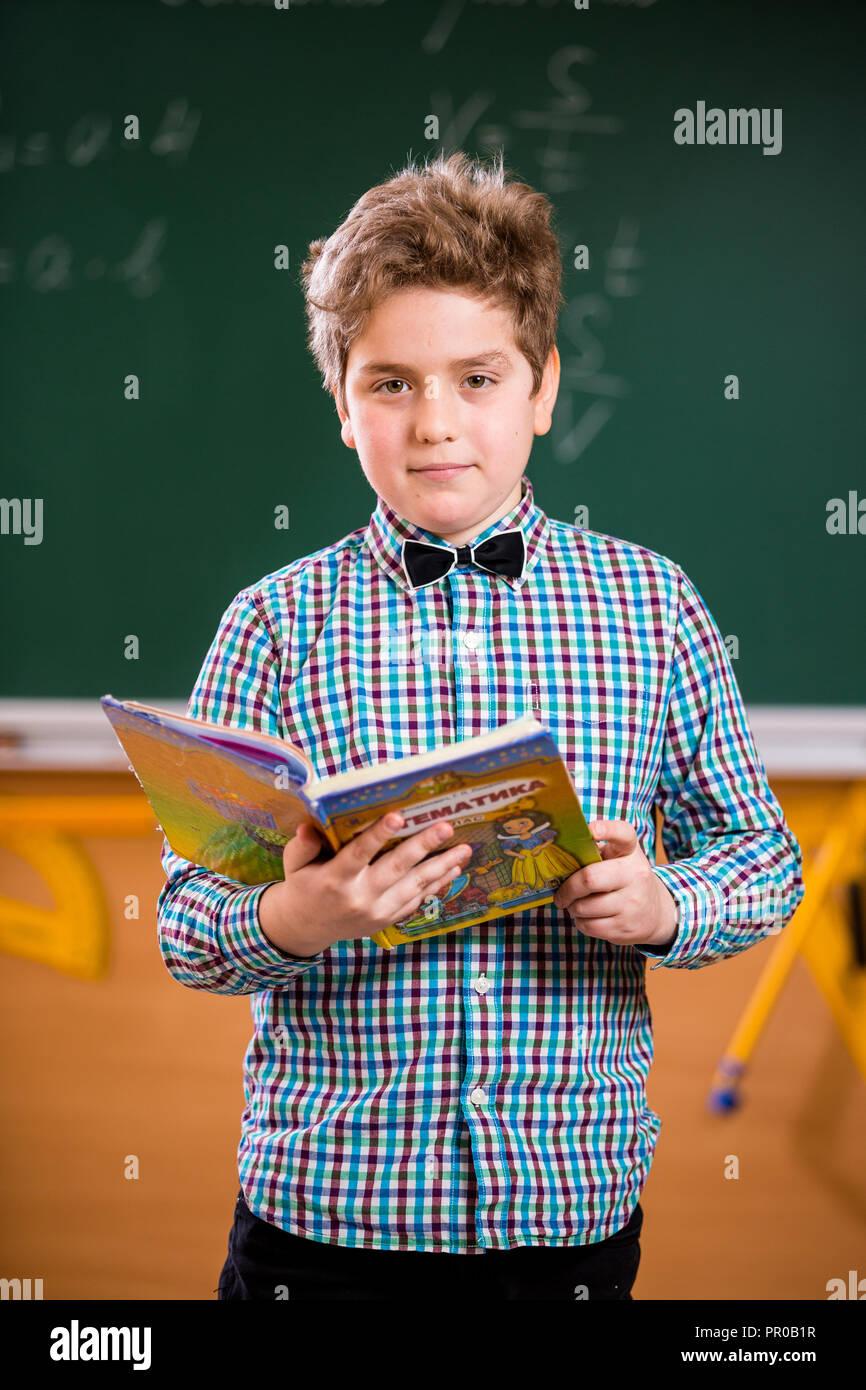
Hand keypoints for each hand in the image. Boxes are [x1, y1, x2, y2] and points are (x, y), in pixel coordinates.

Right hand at [257, 813, 473, 957]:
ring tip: (464, 849)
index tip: (398, 815)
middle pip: (396, 868)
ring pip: (415, 886)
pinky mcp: (387, 920)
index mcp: (335, 879)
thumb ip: (302, 845)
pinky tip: (453, 868)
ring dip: (442, 866)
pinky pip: (417, 901)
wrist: (306, 928)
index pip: (359, 854)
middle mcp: (359, 897)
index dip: (378, 835)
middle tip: (446, 826)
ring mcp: (376, 912)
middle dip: (424, 845)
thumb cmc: (303, 886)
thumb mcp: (294, 865)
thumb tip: (309, 827)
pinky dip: (437, 885)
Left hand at [552, 819, 677, 949]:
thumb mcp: (618, 859)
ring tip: (577, 905)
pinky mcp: (626, 928)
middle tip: (561, 894)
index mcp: (630, 852)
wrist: (656, 912)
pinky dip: (581, 922)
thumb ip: (595, 851)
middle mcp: (636, 875)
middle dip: (567, 888)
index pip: (623, 834)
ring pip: (584, 907)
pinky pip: (589, 926)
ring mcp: (633, 903)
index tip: (591, 830)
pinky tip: (588, 916)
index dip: (606, 830)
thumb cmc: (625, 879)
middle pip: (589, 879)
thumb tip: (558, 853)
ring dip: (573, 907)